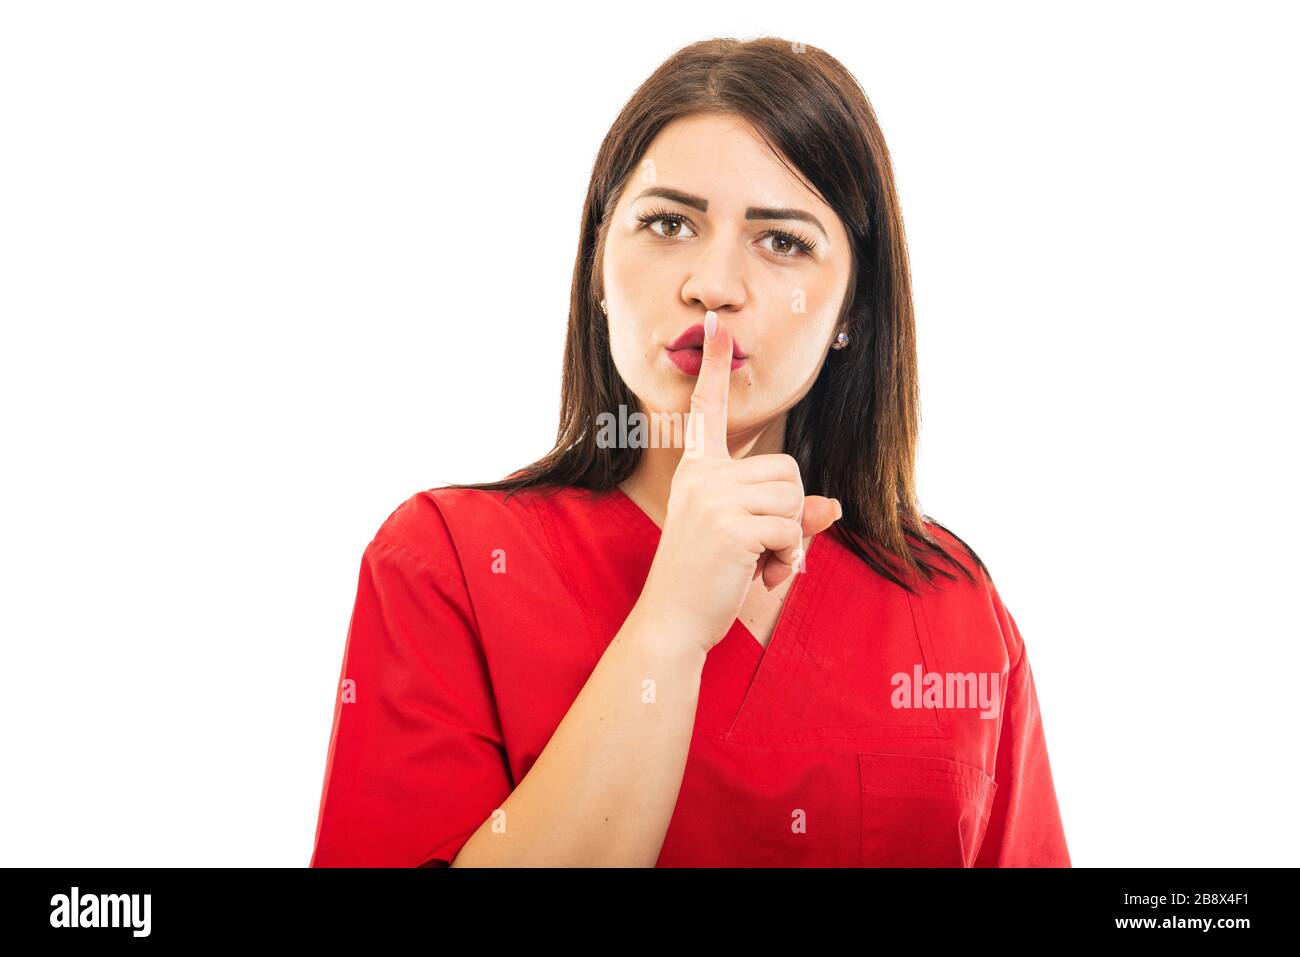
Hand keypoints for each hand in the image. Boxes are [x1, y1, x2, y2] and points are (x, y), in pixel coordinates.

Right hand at [637, 311, 842, 654]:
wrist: (672, 623)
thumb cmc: (706, 582)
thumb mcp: (747, 539)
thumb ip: (786, 516)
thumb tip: (832, 507)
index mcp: (698, 472)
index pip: (708, 412)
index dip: (712, 368)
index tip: (715, 325)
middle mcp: (702, 476)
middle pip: (787, 469)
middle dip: (788, 513)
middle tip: (758, 549)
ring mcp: (714, 498)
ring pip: (794, 497)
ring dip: (789, 538)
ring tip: (755, 562)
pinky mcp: (732, 525)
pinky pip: (791, 528)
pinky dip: (787, 557)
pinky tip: (757, 574)